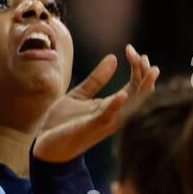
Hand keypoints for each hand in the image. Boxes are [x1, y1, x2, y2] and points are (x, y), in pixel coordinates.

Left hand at [32, 44, 159, 163]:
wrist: (43, 144)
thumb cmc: (62, 123)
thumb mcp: (80, 94)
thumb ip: (97, 79)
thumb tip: (113, 57)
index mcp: (111, 107)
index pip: (134, 87)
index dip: (137, 68)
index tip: (130, 49)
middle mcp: (113, 116)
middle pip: (138, 95)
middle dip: (145, 75)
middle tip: (142, 56)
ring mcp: (103, 123)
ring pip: (131, 107)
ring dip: (141, 89)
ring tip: (149, 70)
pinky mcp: (89, 128)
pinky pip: (107, 118)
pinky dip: (116, 106)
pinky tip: (123, 94)